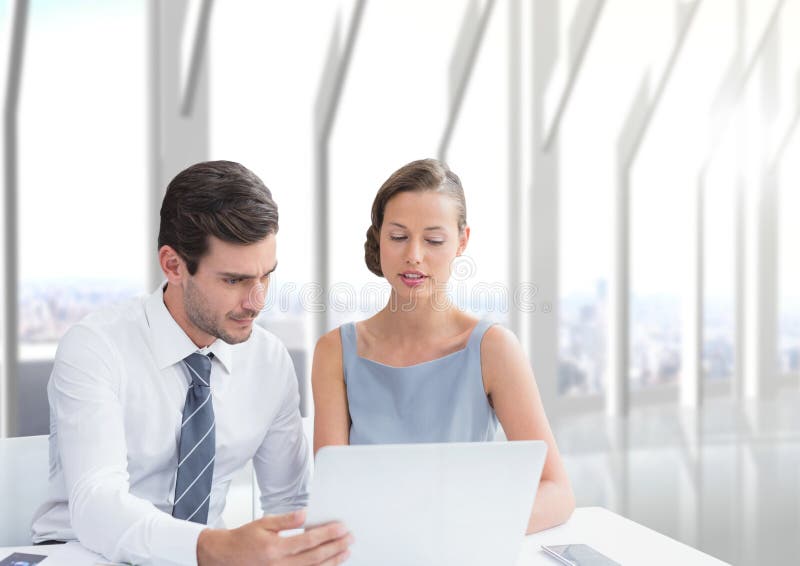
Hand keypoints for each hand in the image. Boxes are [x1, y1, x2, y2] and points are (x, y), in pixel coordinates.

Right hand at [197, 509, 351, 564]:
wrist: (226, 557)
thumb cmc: (244, 539)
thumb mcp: (264, 523)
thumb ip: (286, 520)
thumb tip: (305, 514)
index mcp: (276, 548)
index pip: (309, 540)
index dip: (327, 534)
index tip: (342, 528)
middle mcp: (280, 565)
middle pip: (315, 557)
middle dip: (335, 547)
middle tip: (350, 539)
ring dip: (332, 562)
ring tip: (345, 552)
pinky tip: (330, 565)